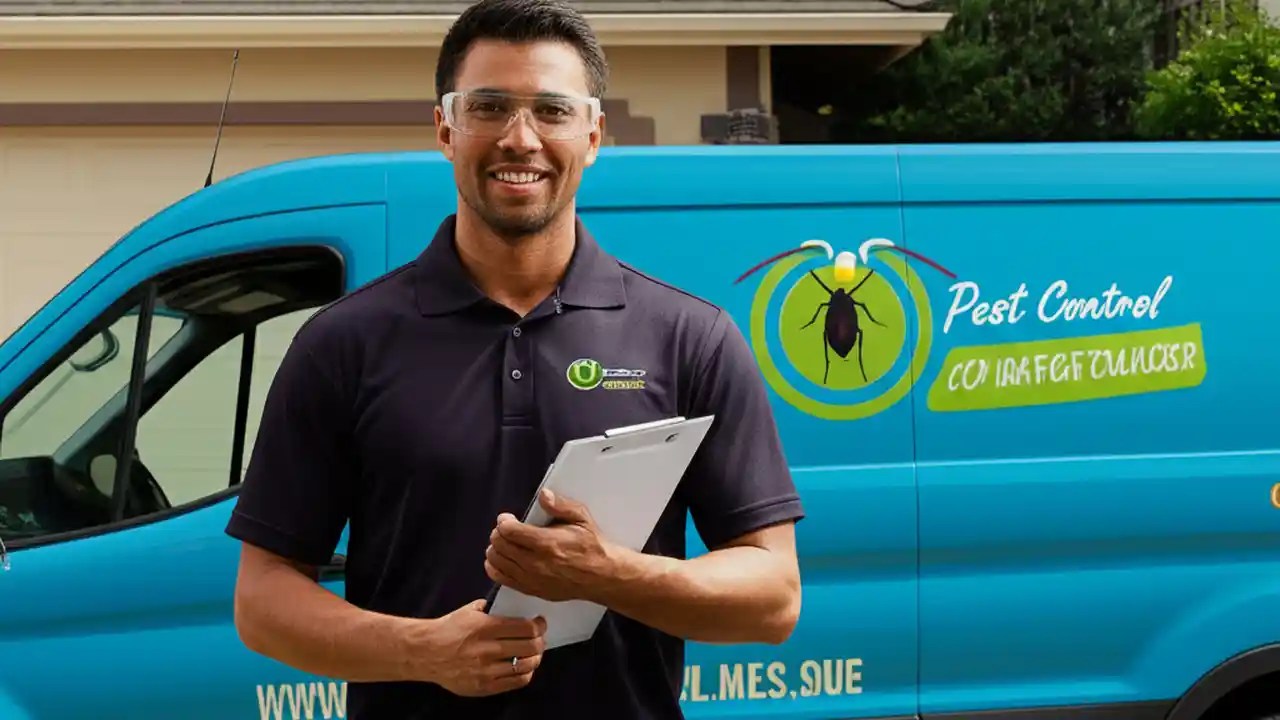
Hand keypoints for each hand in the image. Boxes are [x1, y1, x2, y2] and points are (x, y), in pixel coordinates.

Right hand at [415, 598, 546, 696]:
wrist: (426, 653)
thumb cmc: (449, 629)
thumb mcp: (469, 611)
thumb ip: (492, 609)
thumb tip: (514, 607)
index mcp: (485, 627)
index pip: (526, 628)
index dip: (539, 626)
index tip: (540, 623)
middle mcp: (487, 649)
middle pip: (530, 647)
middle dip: (540, 642)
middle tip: (539, 638)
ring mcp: (486, 670)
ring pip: (526, 666)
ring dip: (535, 658)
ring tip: (533, 653)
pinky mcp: (483, 686)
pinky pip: (515, 682)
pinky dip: (525, 674)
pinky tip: (523, 667)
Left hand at [485, 489, 619, 602]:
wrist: (601, 575)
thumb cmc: (592, 546)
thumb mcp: (582, 518)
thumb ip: (561, 505)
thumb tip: (543, 495)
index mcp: (547, 543)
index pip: (510, 531)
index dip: (504, 521)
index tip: (507, 518)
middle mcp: (536, 562)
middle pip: (500, 545)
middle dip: (498, 533)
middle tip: (506, 528)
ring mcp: (532, 578)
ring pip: (498, 562)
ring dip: (495, 549)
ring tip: (504, 542)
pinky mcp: (531, 589)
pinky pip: (501, 579)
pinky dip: (494, 568)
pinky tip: (499, 560)